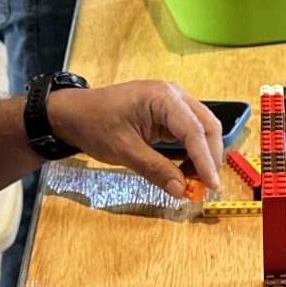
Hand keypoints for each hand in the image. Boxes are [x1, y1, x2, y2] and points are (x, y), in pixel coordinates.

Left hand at [42, 81, 222, 197]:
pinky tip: (184, 170)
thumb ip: (155, 169)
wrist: (73, 113)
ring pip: (202, 130)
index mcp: (162, 97)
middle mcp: (173, 96)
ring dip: (202, 155)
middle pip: (207, 126)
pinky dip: (192, 152)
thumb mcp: (123, 150)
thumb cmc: (94, 123)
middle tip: (204, 186)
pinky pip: (189, 133)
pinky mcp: (167, 114)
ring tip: (192, 181)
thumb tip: (181, 190)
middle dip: (209, 157)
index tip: (211, 185)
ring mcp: (171, 103)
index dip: (205, 159)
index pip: (194, 130)